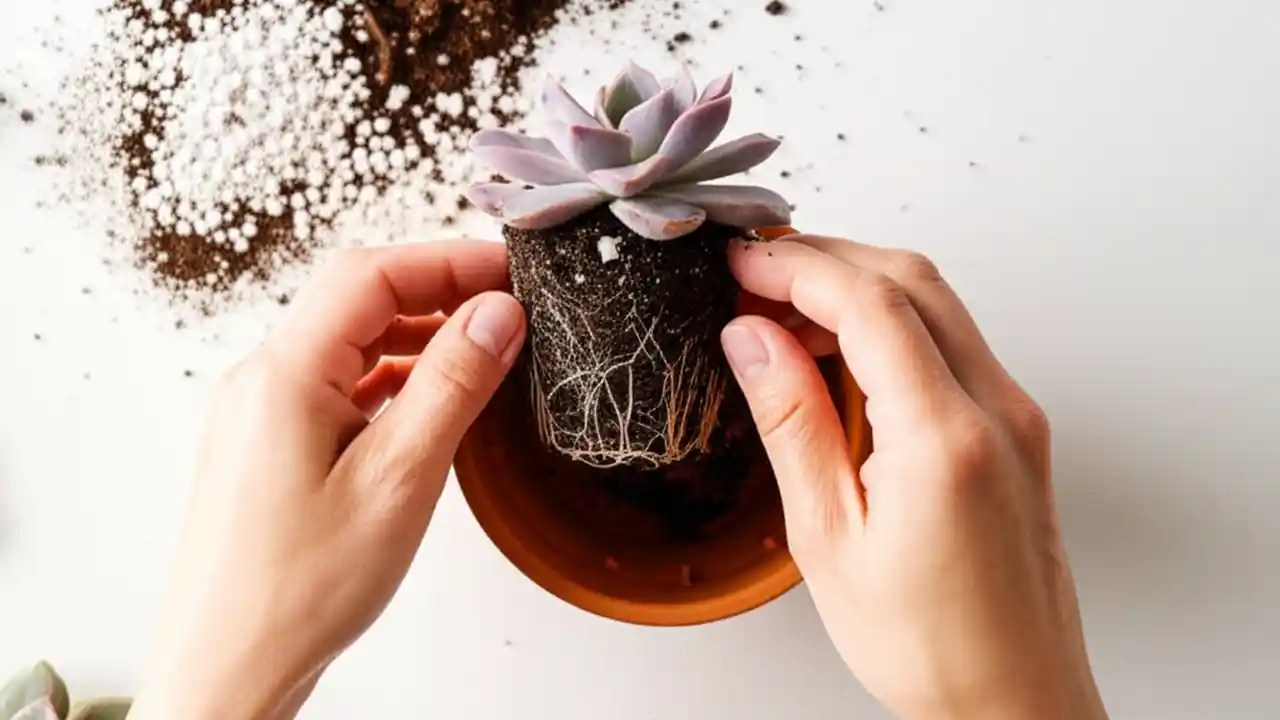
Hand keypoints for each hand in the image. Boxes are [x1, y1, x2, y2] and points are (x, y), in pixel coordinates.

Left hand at [129, 243, 525, 719]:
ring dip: (416, 334)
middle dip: (437, 290)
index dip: (448, 260)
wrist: (227, 668)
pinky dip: (390, 378)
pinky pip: (337, 386)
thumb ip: (451, 385)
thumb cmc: (300, 589)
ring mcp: (262, 413)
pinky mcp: (270, 445)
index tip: (513, 272)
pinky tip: (432, 399)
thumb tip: (499, 313)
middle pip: (357, 299)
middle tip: (510, 306)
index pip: (372, 274)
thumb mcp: (398, 479)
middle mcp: (263, 380)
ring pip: (348, 342)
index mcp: (284, 373)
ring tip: (484, 349)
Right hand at [722, 236, 1105, 719]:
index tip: (740, 262)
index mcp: (946, 440)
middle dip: (825, 259)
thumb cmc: (928, 646)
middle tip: (754, 277)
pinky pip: (952, 342)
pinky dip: (889, 324)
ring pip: (936, 302)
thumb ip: (791, 423)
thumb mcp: (828, 539)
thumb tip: (752, 339)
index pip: (869, 303)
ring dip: (857, 287)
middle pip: (912, 280)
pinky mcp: (1018, 428)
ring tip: (783, 316)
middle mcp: (998, 411)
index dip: (795, 267)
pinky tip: (837, 353)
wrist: (1016, 699)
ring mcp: (1017, 415)